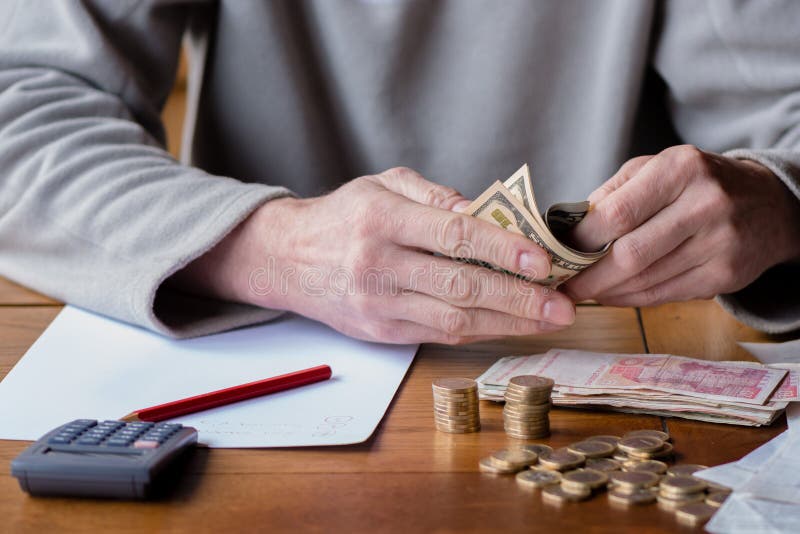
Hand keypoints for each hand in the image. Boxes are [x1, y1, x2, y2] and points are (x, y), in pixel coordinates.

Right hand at [171, 167, 575, 343]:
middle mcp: (379, 264)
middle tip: (562, 304)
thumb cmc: (344, 215)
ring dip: (508, 321)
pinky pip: (438, 334)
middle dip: (519, 298)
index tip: (544, 259)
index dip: (503, 249)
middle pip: (460, 285)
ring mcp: (378, 304)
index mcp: (381, 218)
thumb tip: (490, 214)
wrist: (288, 258)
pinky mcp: (380, 331)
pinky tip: (510, 325)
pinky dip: (479, 331)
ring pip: (454, 318)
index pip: (453, 235)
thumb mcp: (384, 185)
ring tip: (548, 319)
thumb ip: (435, 197)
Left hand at [564, 145, 799, 306]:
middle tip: (564, 285)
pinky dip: (631, 299)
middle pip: (630, 254)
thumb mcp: (656, 168)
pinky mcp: (726, 275)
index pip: (617, 213)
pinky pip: (664, 295)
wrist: (768, 203)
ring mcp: (720, 243)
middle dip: (589, 276)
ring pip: (645, 281)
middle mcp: (705, 204)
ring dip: (607, 291)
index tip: (556, 254)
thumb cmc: (696, 183)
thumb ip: (611, 194)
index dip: (581, 241)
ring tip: (585, 290)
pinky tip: (614, 294)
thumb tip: (567, 230)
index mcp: (680, 169)